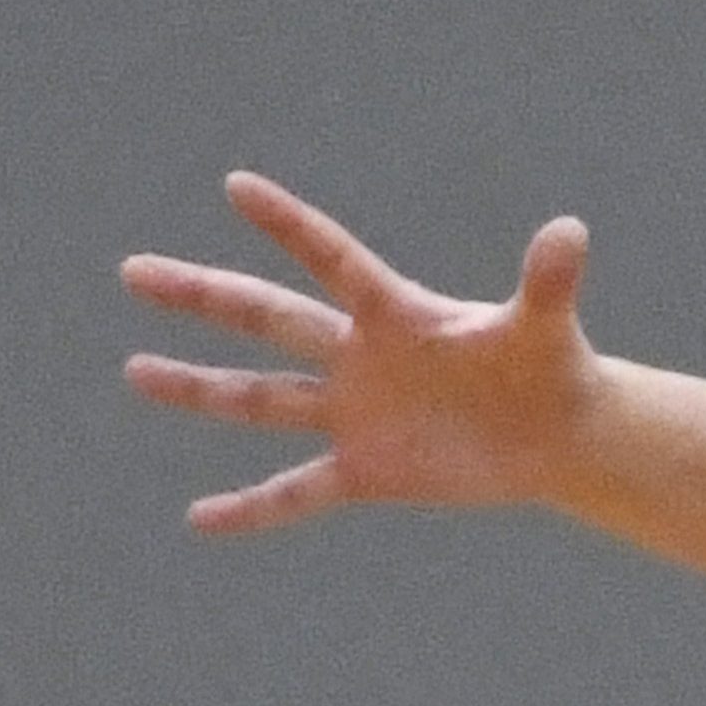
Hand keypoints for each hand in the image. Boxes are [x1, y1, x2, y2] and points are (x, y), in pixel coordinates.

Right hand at [123, 172, 597, 533]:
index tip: (236, 185)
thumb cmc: (552, 369)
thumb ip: (547, 282)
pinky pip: (296, 492)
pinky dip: (252, 509)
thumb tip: (570, 233)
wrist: (557, 435)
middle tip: (134, 271)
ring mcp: (355, 414)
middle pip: (268, 319)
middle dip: (203, 297)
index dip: (289, 225)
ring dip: (199, 389)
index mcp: (395, 312)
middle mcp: (360, 356)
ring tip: (135, 372)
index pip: (331, 259)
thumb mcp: (545, 328)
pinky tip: (199, 519)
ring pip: (262, 400)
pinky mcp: (366, 470)